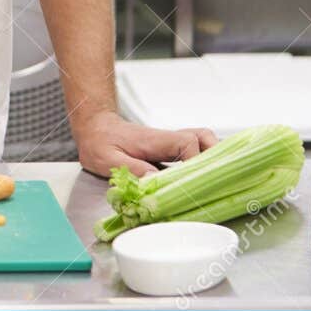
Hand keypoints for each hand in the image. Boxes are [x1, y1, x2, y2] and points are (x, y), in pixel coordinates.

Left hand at [74, 110, 216, 177]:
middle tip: (215, 180)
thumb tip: (156, 180)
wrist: (95, 129)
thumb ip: (132, 169)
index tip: (195, 180)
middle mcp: (168, 139)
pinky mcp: (170, 150)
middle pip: (203, 139)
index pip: (187, 143)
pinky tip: (200, 181)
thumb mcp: (109, 159)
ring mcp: (171, 143)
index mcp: (155, 140)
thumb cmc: (100, 142)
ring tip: (213, 181)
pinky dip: (202, 162)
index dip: (196, 160)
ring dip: (212, 158)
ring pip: (203, 143)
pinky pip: (195, 151)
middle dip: (214, 157)